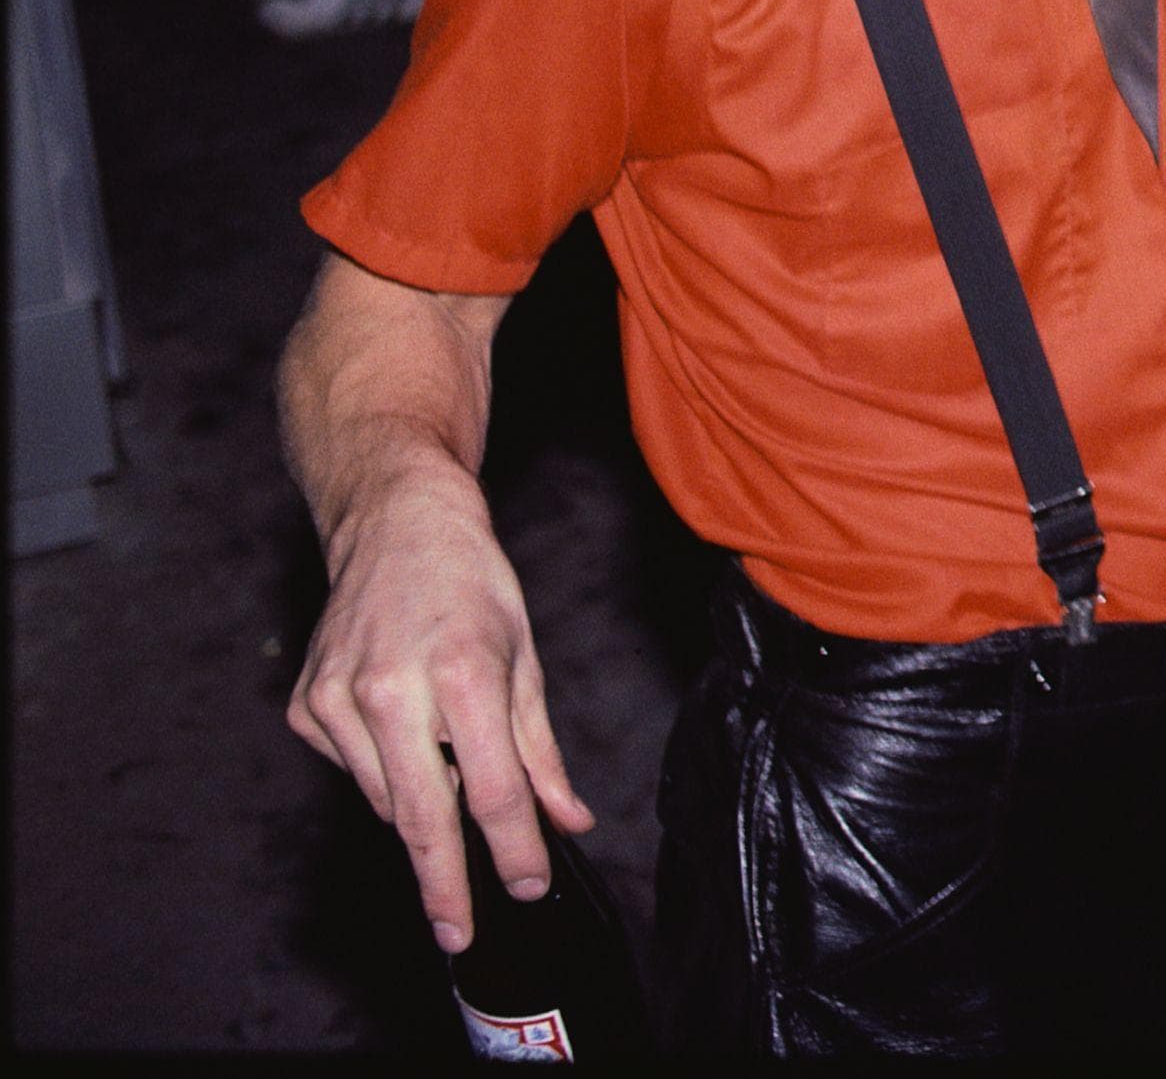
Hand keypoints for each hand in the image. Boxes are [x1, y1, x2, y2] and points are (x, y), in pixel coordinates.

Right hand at [284, 475, 591, 952]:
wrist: (396, 525)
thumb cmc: (471, 585)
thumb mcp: (525, 658)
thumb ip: (540, 751)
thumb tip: (567, 820)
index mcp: (462, 674)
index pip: (492, 790)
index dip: (512, 848)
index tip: (528, 887)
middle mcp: (391, 691)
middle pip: (424, 816)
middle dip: (445, 884)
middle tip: (461, 932)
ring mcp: (339, 700)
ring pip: (390, 798)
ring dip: (424, 799)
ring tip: (443, 739)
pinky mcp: (306, 706)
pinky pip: (355, 770)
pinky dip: (386, 764)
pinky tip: (400, 715)